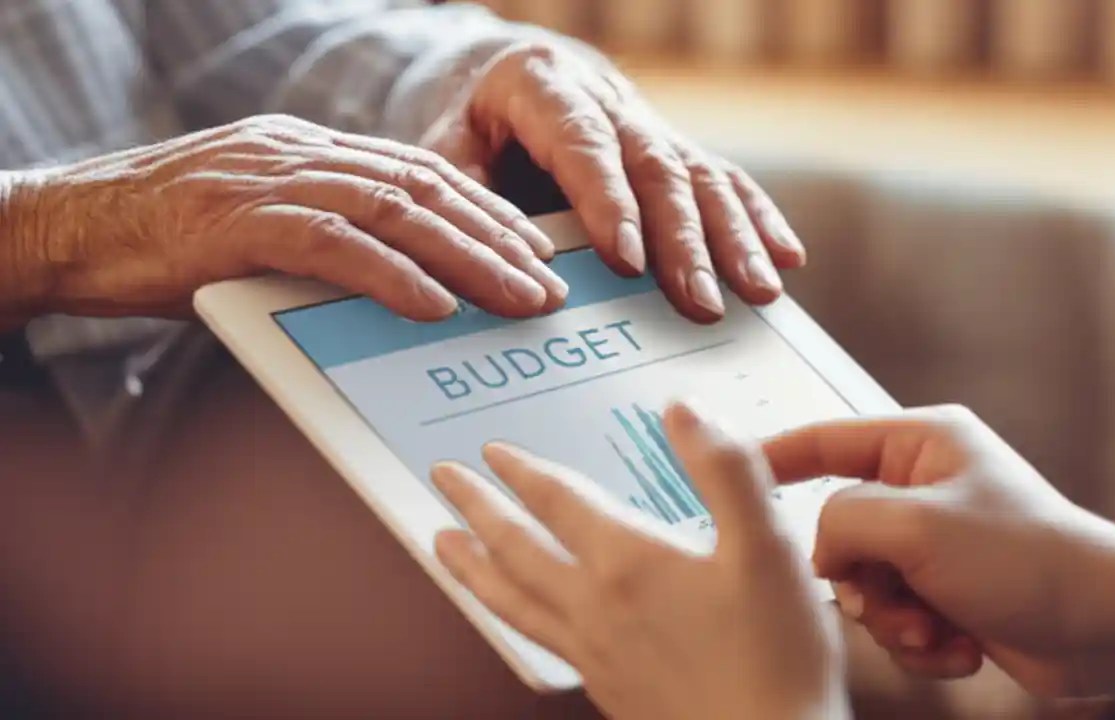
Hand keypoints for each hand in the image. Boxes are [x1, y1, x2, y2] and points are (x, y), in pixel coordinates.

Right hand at [0, 114, 565, 321]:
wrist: (67, 227)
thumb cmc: (162, 238)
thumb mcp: (257, 226)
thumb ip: (321, 238)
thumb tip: (394, 282)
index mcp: (310, 152)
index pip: (420, 174)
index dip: (485, 212)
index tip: (534, 250)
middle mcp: (302, 156)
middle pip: (425, 191)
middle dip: (497, 240)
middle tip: (549, 285)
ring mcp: (272, 182)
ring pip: (396, 212)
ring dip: (468, 259)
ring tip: (519, 299)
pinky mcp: (240, 221)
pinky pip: (334, 245)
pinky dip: (393, 275)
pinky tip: (437, 305)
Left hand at [422, 40, 806, 322]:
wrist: (504, 73)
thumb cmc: (472, 123)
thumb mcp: (446, 148)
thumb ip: (469, 198)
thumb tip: (506, 265)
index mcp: (543, 86)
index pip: (583, 144)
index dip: (608, 202)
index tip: (626, 261)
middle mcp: (608, 99)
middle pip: (656, 167)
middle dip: (683, 241)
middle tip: (700, 303)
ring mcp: (649, 122)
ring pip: (699, 174)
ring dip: (734, 237)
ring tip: (758, 293)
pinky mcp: (673, 147)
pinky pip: (723, 178)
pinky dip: (756, 218)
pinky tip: (786, 257)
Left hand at [431, 403, 846, 719]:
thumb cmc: (775, 657)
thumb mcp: (767, 547)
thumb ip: (726, 470)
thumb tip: (684, 409)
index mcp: (628, 563)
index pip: (558, 503)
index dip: (524, 471)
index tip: (492, 451)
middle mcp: (595, 607)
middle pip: (515, 548)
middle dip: (475, 507)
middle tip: (443, 478)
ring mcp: (593, 653)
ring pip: (511, 600)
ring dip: (472, 565)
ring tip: (442, 545)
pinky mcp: (605, 688)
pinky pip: (535, 637)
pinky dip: (507, 611)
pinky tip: (516, 611)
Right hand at [766, 406, 1114, 697]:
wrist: (1107, 627)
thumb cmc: (1030, 559)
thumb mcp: (919, 526)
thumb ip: (844, 519)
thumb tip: (822, 548)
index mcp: (922, 444)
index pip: (826, 440)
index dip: (773, 458)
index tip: (729, 475)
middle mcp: (924, 486)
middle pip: (841, 530)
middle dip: (866, 581)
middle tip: (898, 598)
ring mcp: (935, 541)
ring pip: (865, 583)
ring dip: (895, 619)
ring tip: (938, 629)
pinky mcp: (948, 589)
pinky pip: (897, 616)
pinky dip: (922, 640)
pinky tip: (962, 645)